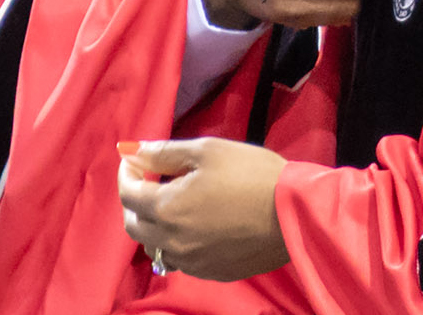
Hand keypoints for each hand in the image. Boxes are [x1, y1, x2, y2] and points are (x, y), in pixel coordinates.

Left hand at [119, 138, 287, 281]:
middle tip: (149, 183)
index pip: (127, 193)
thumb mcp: (208, 151)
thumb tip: (132, 151)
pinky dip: (178, 242)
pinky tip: (197, 226)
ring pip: (155, 246)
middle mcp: (172, 241)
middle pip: (134, 225)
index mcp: (167, 208)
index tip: (135, 161)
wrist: (295, 212)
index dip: (127, 173)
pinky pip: (181, 259)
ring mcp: (191, 261)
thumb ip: (165, 153)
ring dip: (155, 225)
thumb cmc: (253, 173)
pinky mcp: (210, 271)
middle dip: (134, 202)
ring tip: (174, 205)